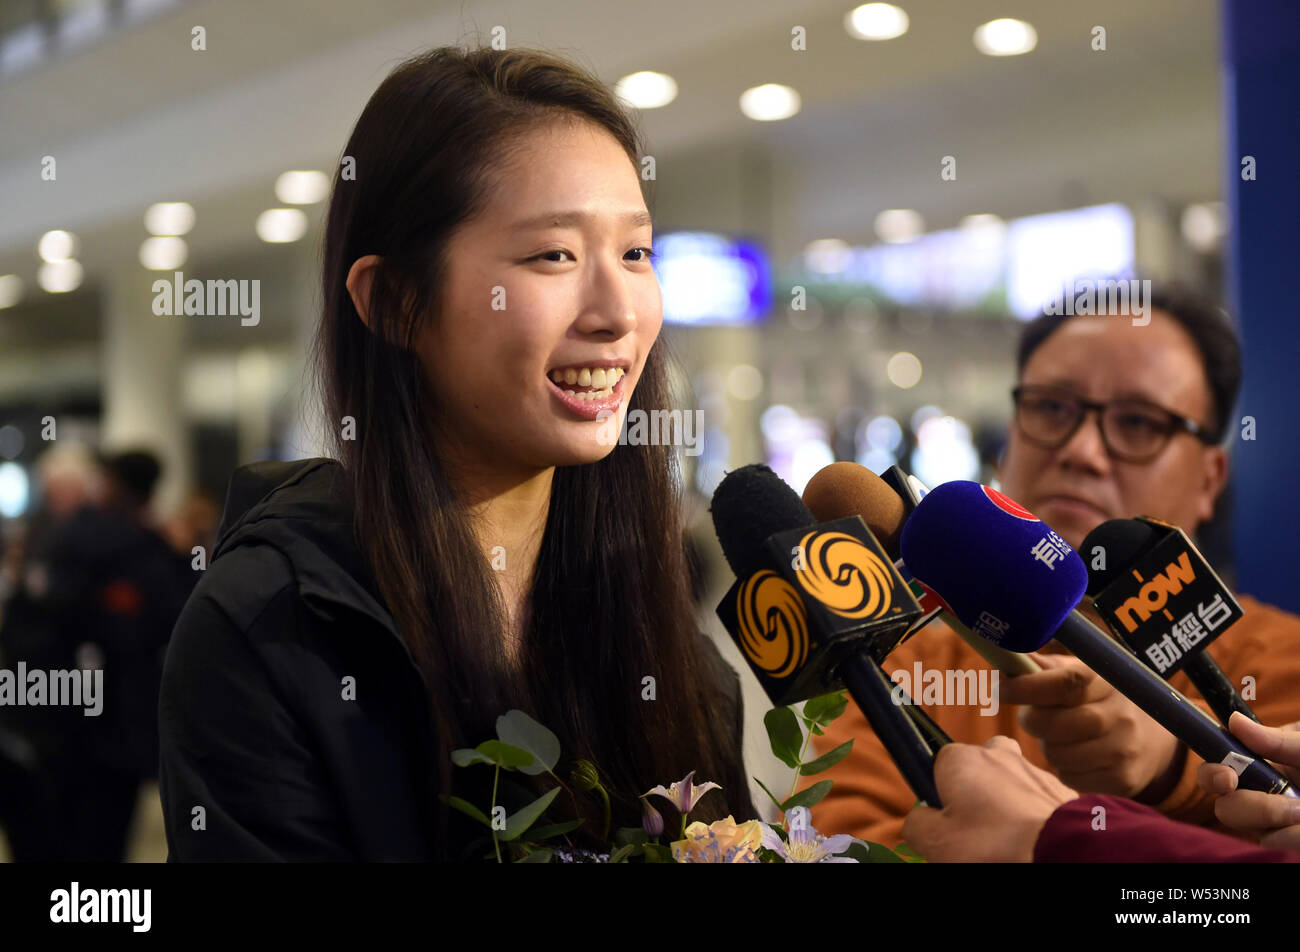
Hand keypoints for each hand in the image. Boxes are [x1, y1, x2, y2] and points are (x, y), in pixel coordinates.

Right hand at [902, 736, 1077, 861]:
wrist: (1065, 854)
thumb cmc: (993, 845)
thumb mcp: (936, 842)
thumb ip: (917, 824)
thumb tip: (921, 818)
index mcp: (963, 759)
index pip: (939, 762)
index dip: (939, 792)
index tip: (945, 820)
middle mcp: (999, 754)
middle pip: (979, 767)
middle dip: (977, 792)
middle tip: (978, 830)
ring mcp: (1036, 771)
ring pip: (1012, 783)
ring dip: (1008, 806)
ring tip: (1009, 842)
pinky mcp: (1064, 792)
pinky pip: (1040, 802)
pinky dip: (1036, 819)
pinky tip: (1034, 843)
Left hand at [998, 652, 1182, 799]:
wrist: (1153, 738)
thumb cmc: (1100, 698)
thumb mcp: (1081, 673)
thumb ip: (1045, 668)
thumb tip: (1007, 659)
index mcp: (1107, 680)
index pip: (1065, 682)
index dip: (1026, 687)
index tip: (1001, 690)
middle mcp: (1120, 714)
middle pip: (1055, 724)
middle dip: (1032, 720)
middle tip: (1033, 716)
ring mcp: (1124, 748)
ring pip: (1057, 754)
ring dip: (1047, 746)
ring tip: (1060, 736)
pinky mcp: (1123, 779)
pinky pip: (1069, 777)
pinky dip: (1063, 768)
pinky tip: (1076, 756)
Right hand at [1197, 712, 1299, 851]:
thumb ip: (1279, 740)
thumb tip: (1234, 722)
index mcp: (1259, 771)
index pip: (1216, 775)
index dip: (1212, 776)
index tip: (1228, 778)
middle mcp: (1260, 801)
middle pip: (1227, 811)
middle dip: (1255, 809)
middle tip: (1296, 808)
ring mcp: (1275, 829)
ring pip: (1257, 837)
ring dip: (1285, 830)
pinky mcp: (1286, 846)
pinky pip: (1277, 847)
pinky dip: (1294, 840)